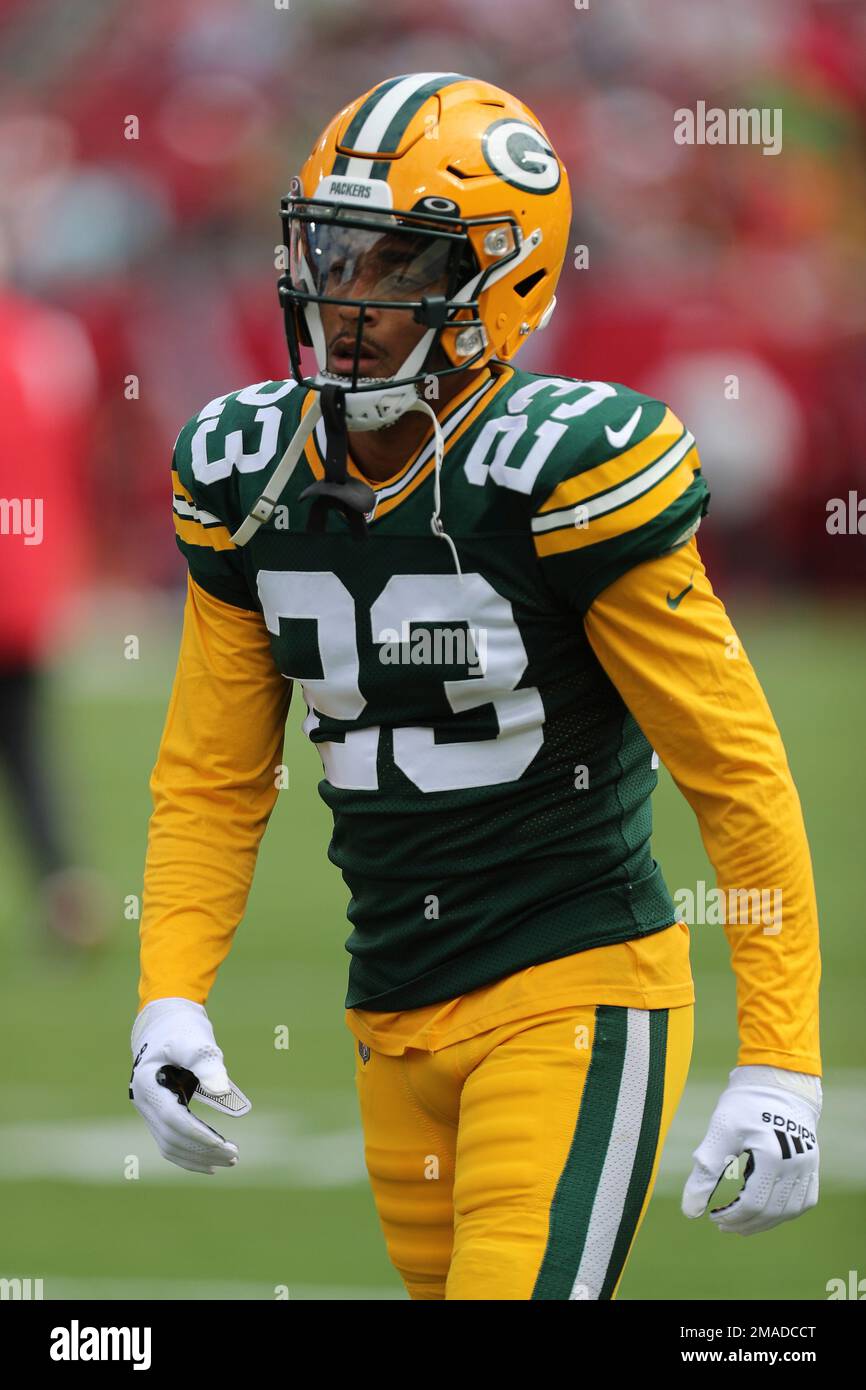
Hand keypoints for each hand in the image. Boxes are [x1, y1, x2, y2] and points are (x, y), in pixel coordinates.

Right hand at [129, 997, 250, 1173]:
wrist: (165, 1023)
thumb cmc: (182, 1029)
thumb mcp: (195, 1040)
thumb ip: (206, 1062)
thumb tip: (222, 1089)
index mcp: (147, 1083)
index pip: (173, 1119)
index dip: (198, 1135)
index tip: (223, 1144)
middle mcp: (143, 1102)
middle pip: (172, 1138)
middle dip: (203, 1150)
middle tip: (234, 1156)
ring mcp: (148, 1111)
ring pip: (170, 1146)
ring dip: (198, 1157)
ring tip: (230, 1161)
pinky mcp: (158, 1115)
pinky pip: (171, 1143)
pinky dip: (189, 1155)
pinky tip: (211, 1164)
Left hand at [681, 1064, 820, 1234]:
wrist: (777, 1079)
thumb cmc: (745, 1102)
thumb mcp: (720, 1131)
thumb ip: (705, 1172)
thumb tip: (690, 1211)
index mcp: (773, 1155)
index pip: (754, 1203)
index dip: (733, 1217)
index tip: (713, 1218)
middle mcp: (796, 1163)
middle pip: (772, 1211)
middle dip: (746, 1223)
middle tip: (722, 1224)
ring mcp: (809, 1164)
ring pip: (791, 1210)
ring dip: (766, 1221)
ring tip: (741, 1222)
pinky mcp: (813, 1162)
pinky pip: (805, 1199)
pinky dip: (786, 1210)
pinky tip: (766, 1210)